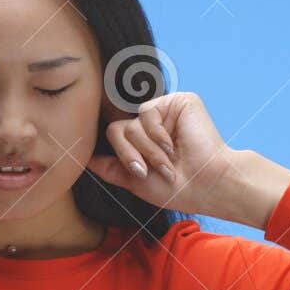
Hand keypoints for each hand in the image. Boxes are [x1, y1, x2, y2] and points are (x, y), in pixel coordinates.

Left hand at [85, 92, 289, 228]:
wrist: (204, 186)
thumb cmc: (175, 188)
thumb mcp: (134, 180)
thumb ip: (110, 167)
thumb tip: (85, 159)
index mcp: (145, 140)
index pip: (116, 137)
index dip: (122, 155)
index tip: (138, 172)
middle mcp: (154, 123)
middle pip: (116, 130)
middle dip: (130, 155)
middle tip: (148, 171)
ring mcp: (166, 111)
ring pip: (130, 124)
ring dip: (147, 150)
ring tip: (167, 163)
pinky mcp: (178, 102)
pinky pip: (146, 112)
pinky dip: (156, 135)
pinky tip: (173, 146)